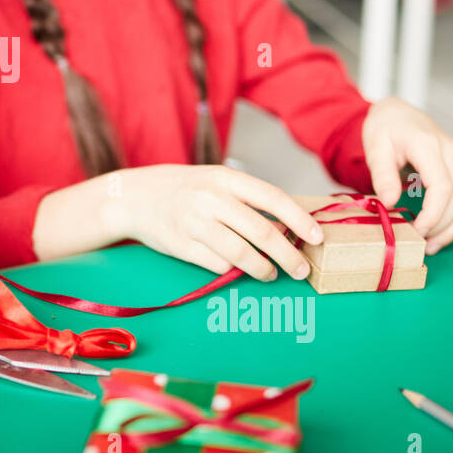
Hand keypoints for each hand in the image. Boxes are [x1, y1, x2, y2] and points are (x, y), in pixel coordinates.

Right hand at [106, 164, 324, 281]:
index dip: (299, 219)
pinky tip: (235, 268)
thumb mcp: (216, 181)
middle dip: (288, 256)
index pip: (272, 198)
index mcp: (225, 178)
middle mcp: (211, 199)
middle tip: (301, 270)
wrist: (135, 197)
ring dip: (263, 269)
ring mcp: (194, 223)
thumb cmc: (186, 189)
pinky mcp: (181, 246)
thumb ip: (248, 199)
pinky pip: (218, 265)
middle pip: (262, 232)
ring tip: (270, 273)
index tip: (317, 237)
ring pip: (241, 255)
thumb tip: (291, 225)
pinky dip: (232, 270)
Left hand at [361, 96, 452, 252]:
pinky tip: (440, 231)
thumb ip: (383, 175)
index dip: (433, 215)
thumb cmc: (385, 129)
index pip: (442, 187)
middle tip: (420, 246)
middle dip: (442, 228)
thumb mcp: (375, 149)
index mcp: (429, 146)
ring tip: (431, 245)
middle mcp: (452, 153)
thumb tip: (390, 203)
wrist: (397, 113)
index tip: (416, 232)